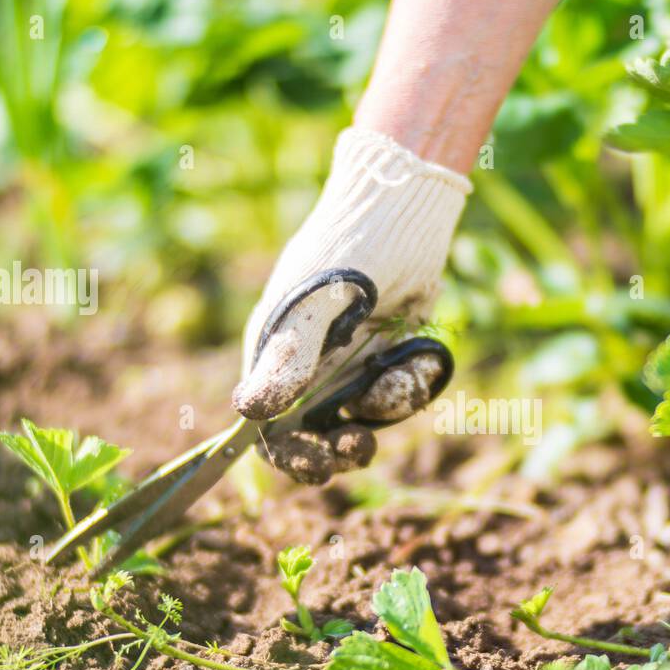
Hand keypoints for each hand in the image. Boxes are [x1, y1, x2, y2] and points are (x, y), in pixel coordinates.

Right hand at [233, 127, 468, 482]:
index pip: (267, 430)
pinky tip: (418, 354)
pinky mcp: (385, 356)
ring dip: (383, 411)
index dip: (288, 457)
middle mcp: (307, 366)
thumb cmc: (353, 245)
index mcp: (274, 354)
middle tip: (361, 444)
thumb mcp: (319, 301)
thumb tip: (251, 413)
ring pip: (363, 420)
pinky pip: (397, 393)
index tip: (319, 463)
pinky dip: (410, 383)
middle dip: (339, 450)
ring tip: (398, 376)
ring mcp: (348, 363)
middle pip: (315, 438)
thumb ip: (291, 356)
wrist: (405, 207)